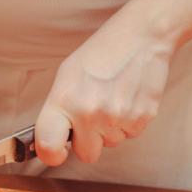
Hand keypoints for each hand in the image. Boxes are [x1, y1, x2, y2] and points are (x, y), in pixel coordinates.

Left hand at [34, 5, 175, 165]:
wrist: (141, 37)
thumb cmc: (101, 53)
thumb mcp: (67, 76)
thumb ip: (58, 110)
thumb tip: (52, 138)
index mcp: (65, 101)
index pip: (48, 146)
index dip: (51, 154)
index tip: (57, 151)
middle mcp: (90, 113)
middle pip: (87, 154)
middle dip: (89, 140)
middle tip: (92, 113)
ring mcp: (118, 118)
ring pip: (110, 143)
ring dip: (110, 128)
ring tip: (112, 97)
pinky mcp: (142, 118)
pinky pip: (130, 134)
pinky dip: (128, 121)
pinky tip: (126, 97)